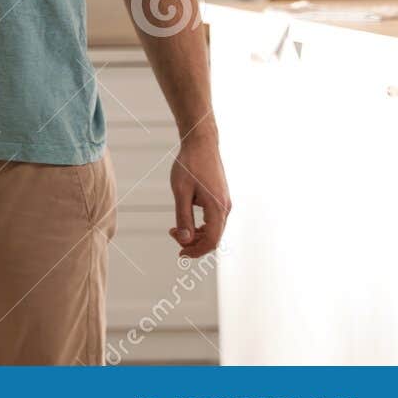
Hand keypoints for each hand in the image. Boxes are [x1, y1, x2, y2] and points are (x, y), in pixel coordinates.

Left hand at [170, 127, 229, 259]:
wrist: (201, 143)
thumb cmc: (189, 164)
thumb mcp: (180, 191)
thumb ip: (183, 217)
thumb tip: (185, 240)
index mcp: (217, 207)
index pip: (212, 241)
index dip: (196, 251)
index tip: (180, 254)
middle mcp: (225, 207)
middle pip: (214, 237)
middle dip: (194, 242)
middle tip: (172, 235)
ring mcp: (225, 202)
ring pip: (214, 229)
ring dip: (196, 234)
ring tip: (175, 229)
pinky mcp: (221, 198)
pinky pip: (213, 219)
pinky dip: (201, 225)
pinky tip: (186, 220)